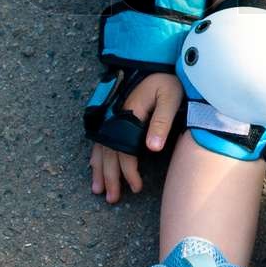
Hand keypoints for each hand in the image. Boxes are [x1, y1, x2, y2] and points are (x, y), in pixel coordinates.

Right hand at [89, 72, 183, 203]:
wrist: (159, 67)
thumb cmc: (168, 83)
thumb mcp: (170, 99)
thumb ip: (161, 122)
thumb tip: (153, 149)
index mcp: (128, 115)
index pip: (124, 151)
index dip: (128, 172)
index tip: (136, 188)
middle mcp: (116, 118)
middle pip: (109, 154)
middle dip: (110, 178)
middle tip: (112, 199)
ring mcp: (113, 119)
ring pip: (101, 149)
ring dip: (99, 171)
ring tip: (98, 190)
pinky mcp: (115, 118)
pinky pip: (101, 141)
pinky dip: (97, 157)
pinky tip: (95, 168)